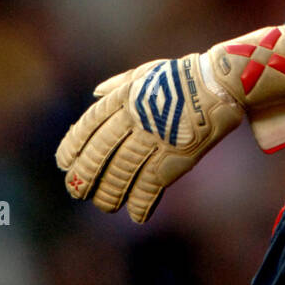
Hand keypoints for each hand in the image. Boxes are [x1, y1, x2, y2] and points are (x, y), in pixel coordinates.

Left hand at [55, 25, 284, 222]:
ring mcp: (154, 139)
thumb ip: (119, 84)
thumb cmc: (185, 75)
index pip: (88, 125)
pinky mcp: (174, 157)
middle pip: (99, 153)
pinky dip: (139, 203)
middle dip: (84, 175)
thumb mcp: (147, 71)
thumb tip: (95, 93)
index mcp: (125, 97)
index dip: (73, 146)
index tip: (63, 162)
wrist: (221, 82)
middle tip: (76, 190)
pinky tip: (134, 213)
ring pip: (120, 173)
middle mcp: (134, 118)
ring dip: (108, 194)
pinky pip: (149, 186)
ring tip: (103, 204)